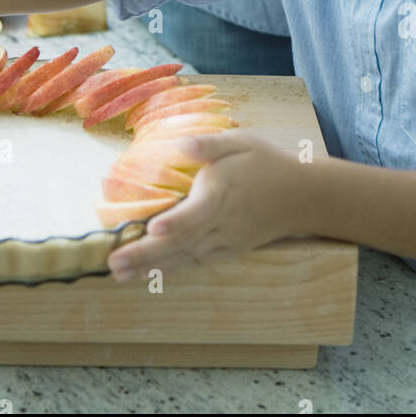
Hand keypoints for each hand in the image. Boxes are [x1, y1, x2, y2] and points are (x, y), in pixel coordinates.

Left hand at [106, 131, 309, 280]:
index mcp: (223, 193)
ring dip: (151, 267)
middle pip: (182, 242)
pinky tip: (146, 273)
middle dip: (146, 254)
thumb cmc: (267, 163)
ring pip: (185, 258)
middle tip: (114, 263)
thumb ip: (210, 144)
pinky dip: (170, 269)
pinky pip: (195, 262)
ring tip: (119, 274)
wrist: (302, 197)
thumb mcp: (242, 142)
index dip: (175, 222)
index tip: (153, 229)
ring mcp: (225, 242)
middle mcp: (222, 223)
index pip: (197, 212)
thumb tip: (181, 143)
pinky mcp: (228, 252)